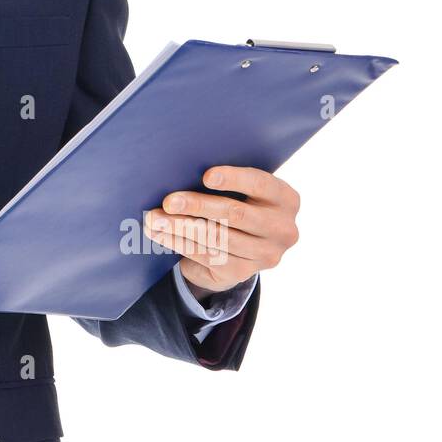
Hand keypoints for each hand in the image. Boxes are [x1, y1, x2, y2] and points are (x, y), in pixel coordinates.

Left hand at [142, 165, 299, 294]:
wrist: (237, 250)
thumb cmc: (235, 203)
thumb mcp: (242, 191)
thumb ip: (227, 181)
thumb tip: (184, 168)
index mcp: (287, 200)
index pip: (261, 184)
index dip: (234, 179)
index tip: (205, 176)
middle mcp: (283, 230)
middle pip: (235, 214)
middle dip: (198, 206)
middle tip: (168, 201)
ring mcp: (265, 255)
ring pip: (216, 237)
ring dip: (180, 227)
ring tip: (154, 218)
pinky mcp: (242, 273)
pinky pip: (205, 255)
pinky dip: (179, 242)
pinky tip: (159, 233)